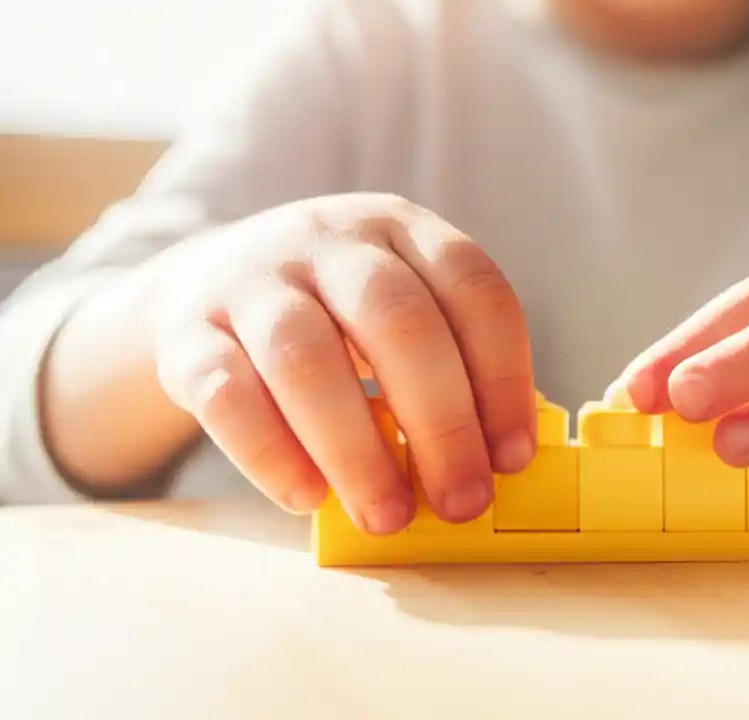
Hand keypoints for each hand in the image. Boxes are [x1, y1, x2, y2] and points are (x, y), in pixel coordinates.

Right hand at [149, 193, 534, 532]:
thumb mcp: (398, 310)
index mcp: (404, 229)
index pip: (474, 292)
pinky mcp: (187, 332)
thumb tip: (498, 462)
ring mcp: (252, 279)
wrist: (204, 284)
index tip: (513, 458)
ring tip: (389, 515)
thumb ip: (450, 365)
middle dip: (442, 423)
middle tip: (462, 502)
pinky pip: (228, 395)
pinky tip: (308, 498)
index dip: (503, 378)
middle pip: (398, 323)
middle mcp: (330, 240)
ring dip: (358, 451)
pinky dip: (272, 454)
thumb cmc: (336, 317)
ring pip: (307, 359)